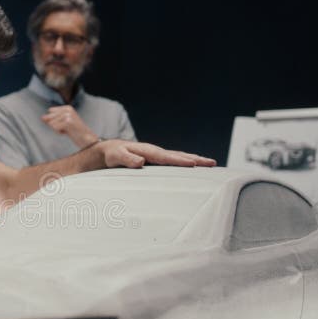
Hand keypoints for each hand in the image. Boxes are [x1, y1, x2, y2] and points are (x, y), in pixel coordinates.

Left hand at [41, 105, 97, 147]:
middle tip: (67, 128)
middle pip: (49, 117)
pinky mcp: (67, 122)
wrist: (88, 140)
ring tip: (69, 130)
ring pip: (51, 123)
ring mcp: (68, 115)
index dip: (55, 120)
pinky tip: (68, 133)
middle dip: (55, 125)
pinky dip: (60, 133)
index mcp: (67, 107)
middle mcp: (68, 109)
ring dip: (58, 130)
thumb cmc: (76, 132)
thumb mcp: (63, 123)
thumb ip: (52, 119)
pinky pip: (54, 128)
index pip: (50, 111)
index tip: (65, 124)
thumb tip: (42, 117)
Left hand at [99, 140, 216, 167]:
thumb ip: (126, 159)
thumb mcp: (115, 156)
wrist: (105, 151)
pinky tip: (194, 168)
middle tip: (212, 163)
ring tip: (210, 164)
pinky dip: (185, 163)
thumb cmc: (110, 154)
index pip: (165, 157)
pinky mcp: (155, 161)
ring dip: (194, 160)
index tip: (193, 164)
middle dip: (195, 159)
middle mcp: (154, 151)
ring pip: (178, 157)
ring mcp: (156, 156)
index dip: (179, 161)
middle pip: (177, 155)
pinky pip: (173, 162)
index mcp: (146, 150)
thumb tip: (140, 162)